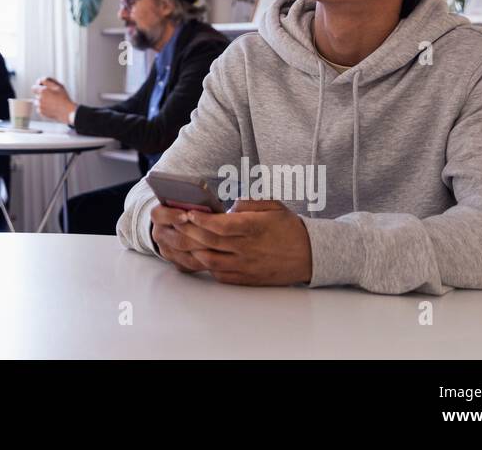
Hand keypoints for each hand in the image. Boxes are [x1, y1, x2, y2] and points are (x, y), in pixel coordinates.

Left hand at [32, 76, 75, 123]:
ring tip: (51, 101)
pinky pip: (39, 108)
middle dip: (41, 93)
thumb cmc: (63, 97)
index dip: (38, 87)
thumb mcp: (58, 85)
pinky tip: (51, 106)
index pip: (34, 87)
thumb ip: (47, 80)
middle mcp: (39, 99)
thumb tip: (39, 81)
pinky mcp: (41, 112)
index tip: (44, 88)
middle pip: (36, 94)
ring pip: (37, 101)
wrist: (67, 111)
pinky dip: (43, 107)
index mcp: (42, 91)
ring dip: (41, 100)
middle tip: (50, 94)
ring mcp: (40, 106)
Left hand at [156, 199, 312, 284]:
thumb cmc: (289, 228)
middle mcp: (247, 249)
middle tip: (171, 222)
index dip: (201, 220)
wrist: (310, 256)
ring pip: (208, 260)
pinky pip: (216, 273)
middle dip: (186, 231)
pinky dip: (201, 264)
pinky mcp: (244, 279)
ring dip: (188, 249)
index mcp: (253, 228)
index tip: (187, 212)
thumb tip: (226, 205)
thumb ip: (248, 202)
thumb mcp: (273, 205)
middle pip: (208, 242)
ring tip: (174, 238)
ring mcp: (244, 266)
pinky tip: (191, 254)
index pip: (221, 226)